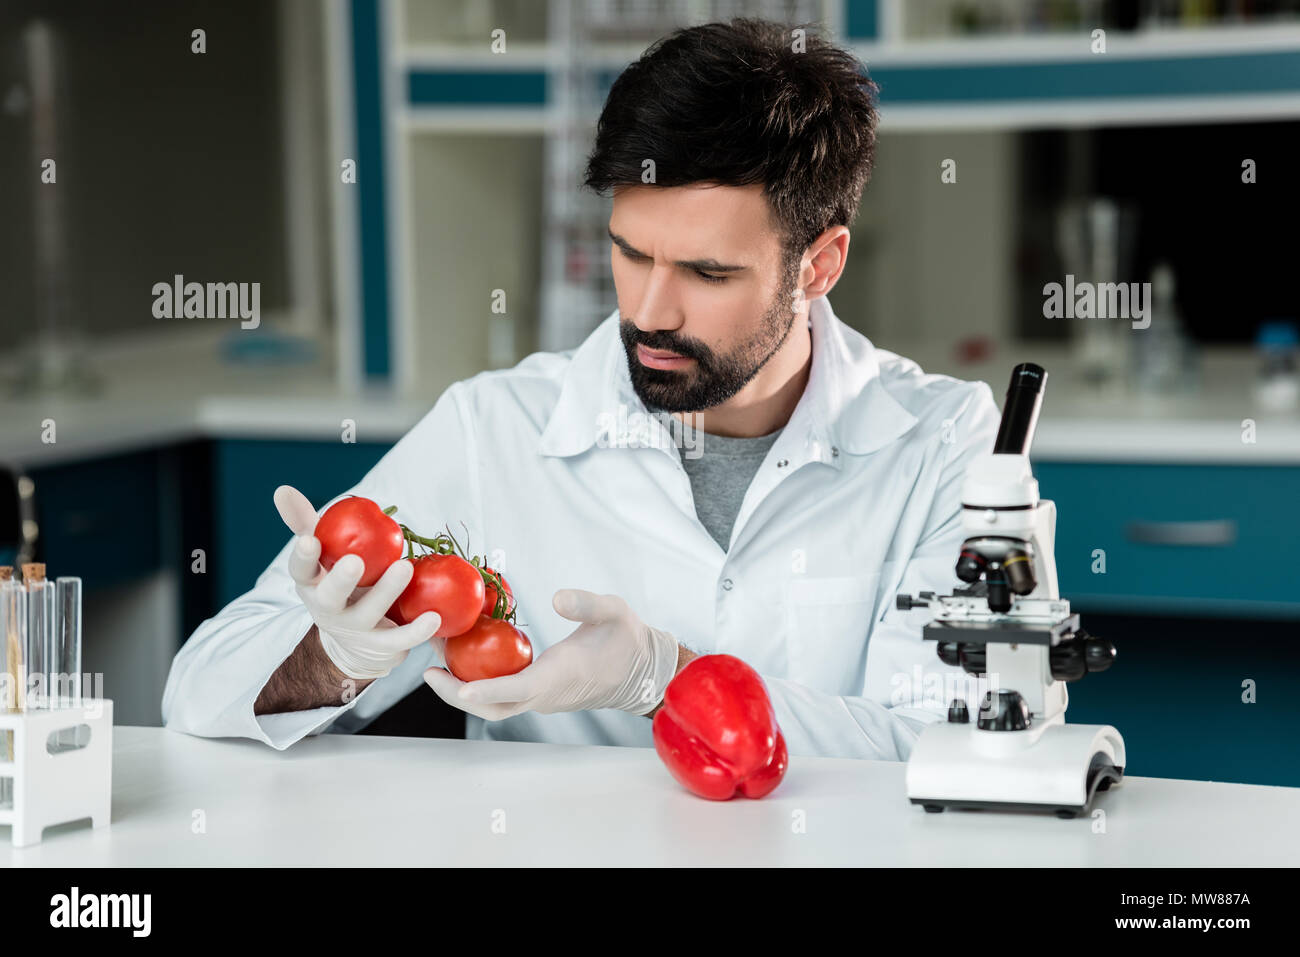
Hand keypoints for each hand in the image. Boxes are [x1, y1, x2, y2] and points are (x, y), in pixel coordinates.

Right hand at [274, 485, 439, 679]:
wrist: (354, 641)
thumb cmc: (338, 581)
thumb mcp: (322, 554)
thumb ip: (306, 522)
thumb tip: (282, 489)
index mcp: (312, 584)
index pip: (301, 571)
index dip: (303, 557)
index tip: (309, 540)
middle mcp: (329, 608)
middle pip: (329, 598)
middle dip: (341, 581)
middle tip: (355, 562)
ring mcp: (354, 629)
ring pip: (367, 614)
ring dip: (386, 593)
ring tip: (405, 568)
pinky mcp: (380, 646)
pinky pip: (398, 641)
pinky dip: (416, 631)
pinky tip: (434, 617)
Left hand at [422, 589, 679, 719]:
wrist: (643, 672)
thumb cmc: (628, 641)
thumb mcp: (614, 611)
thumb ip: (587, 604)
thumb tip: (555, 596)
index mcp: (559, 677)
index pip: (516, 689)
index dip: (485, 689)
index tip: (457, 686)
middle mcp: (545, 695)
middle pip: (492, 708)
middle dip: (456, 694)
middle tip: (428, 669)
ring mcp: (541, 699)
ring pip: (494, 706)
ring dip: (463, 689)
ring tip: (438, 660)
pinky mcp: (540, 694)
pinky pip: (503, 696)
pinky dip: (479, 683)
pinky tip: (466, 656)